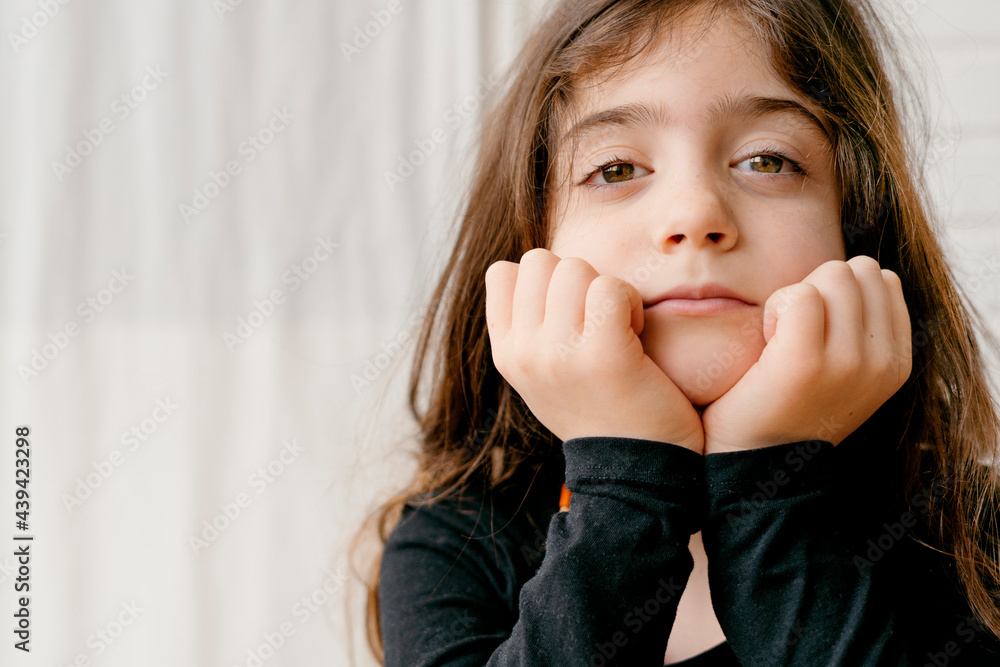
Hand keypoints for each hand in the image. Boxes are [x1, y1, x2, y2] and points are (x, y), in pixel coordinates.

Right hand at [485, 248, 704, 452]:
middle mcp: (524, 353)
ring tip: (618, 330)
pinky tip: (634, 335)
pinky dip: (630, 302)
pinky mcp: (602, 355)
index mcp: (506, 354)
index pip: (502, 272)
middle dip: (576, 280)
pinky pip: (611, 288)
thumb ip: (529, 326)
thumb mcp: (544, 373)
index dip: (542, 280)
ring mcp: (558, 354)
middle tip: (597, 321)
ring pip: (574, 268)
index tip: (567, 316)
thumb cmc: (600, 410)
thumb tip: (521, 268)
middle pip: (540, 261)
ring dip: (605, 290)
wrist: (635, 472)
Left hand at [701, 256, 911, 454]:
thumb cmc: (786, 405)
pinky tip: (767, 341)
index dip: (840, 293)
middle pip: (857, 270)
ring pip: (832, 275)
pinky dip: (775, 306)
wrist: (755, 462)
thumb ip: (859, 325)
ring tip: (781, 339)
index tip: (815, 332)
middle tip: (794, 334)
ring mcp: (849, 363)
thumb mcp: (843, 369)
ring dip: (796, 296)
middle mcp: (882, 363)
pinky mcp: (806, 362)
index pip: (882, 280)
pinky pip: (800, 294)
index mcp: (896, 362)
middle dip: (820, 288)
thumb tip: (853, 271)